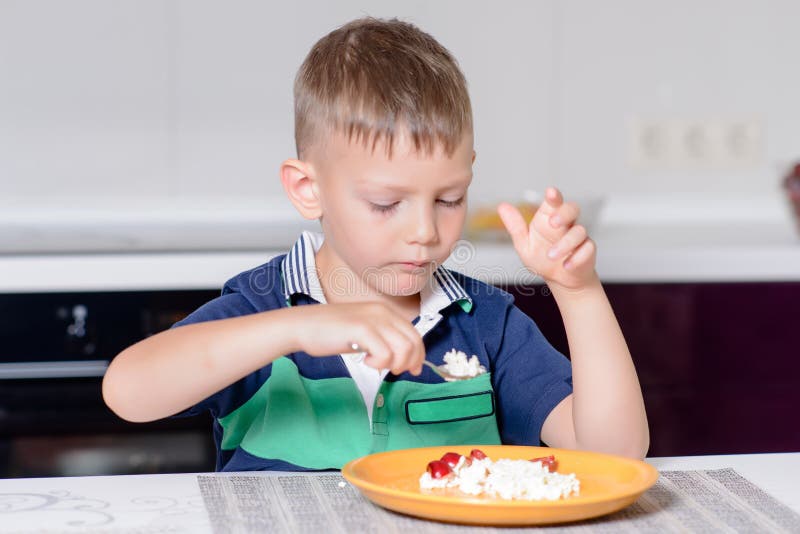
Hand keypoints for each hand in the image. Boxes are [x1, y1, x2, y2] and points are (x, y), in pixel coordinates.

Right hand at [294, 302, 424, 374]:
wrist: (303, 325)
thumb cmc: (331, 331)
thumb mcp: (363, 331)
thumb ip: (383, 339)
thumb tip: (404, 357)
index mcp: (385, 311)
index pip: (414, 334)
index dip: (419, 355)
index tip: (414, 370)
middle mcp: (383, 312)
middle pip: (413, 342)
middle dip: (409, 362)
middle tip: (393, 371)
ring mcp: (373, 320)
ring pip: (403, 349)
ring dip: (394, 363)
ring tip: (377, 364)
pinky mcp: (361, 329)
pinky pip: (385, 354)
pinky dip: (379, 363)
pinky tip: (365, 361)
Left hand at [497, 187, 596, 289]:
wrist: (559, 280)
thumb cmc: (542, 259)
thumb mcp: (524, 244)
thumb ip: (515, 226)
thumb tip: (502, 207)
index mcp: (549, 218)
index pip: (553, 202)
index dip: (553, 196)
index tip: (551, 192)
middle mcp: (566, 224)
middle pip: (572, 209)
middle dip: (564, 213)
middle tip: (553, 223)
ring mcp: (579, 237)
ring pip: (579, 231)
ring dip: (565, 244)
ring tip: (551, 256)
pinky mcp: (588, 251)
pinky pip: (587, 249)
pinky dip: (576, 258)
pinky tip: (566, 265)